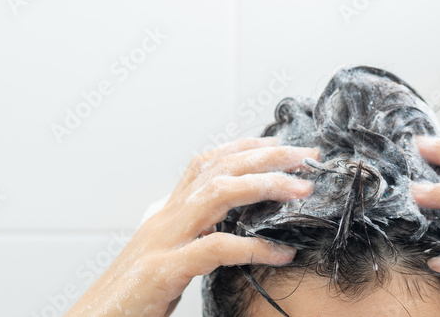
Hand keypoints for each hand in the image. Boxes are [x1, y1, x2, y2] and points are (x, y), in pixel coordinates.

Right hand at [67, 137, 316, 316]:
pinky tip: (281, 251)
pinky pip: (215, 249)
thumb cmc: (131, 297)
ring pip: (218, 194)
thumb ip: (188, 239)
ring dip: (264, 185)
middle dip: (267, 156)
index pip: (206, 163)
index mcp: (166, 214)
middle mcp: (164, 219)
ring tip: (301, 190)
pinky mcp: (163, 271)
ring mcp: (163, 242)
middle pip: (219, 168)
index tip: (281, 143)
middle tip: (308, 155)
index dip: (244, 146)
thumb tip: (221, 233)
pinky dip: (253, 247)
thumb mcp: (165, 259)